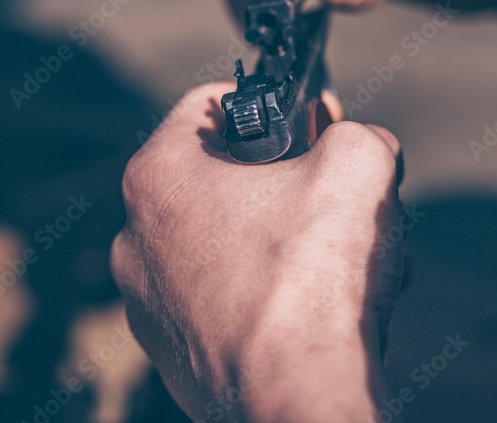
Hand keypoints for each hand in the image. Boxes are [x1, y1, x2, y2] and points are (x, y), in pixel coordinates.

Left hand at [111, 83, 404, 421]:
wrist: (297, 397)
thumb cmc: (313, 277)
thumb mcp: (358, 164)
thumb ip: (357, 134)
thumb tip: (360, 147)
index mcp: (159, 174)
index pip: (212, 103)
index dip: (276, 104)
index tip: (315, 127)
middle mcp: (136, 236)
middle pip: (225, 178)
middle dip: (289, 183)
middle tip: (334, 199)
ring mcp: (149, 301)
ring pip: (230, 243)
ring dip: (288, 241)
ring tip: (343, 262)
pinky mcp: (173, 352)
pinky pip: (227, 298)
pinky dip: (271, 294)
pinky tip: (319, 308)